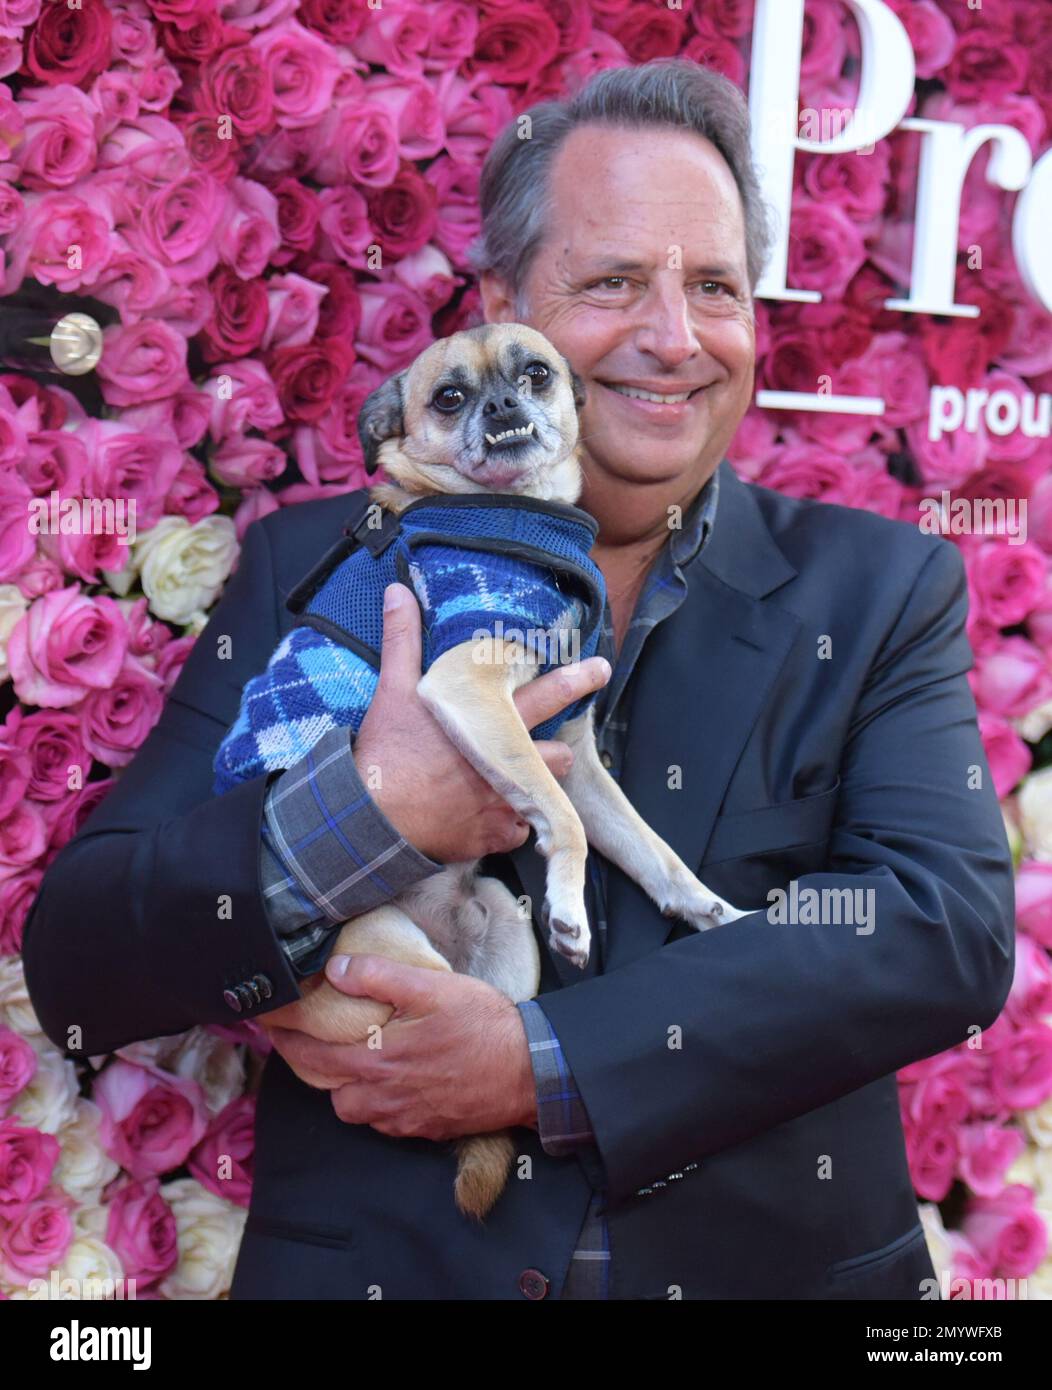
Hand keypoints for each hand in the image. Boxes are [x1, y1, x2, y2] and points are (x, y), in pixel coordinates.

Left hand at [264, 953, 538, 1138]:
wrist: (529, 1071)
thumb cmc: (483, 1024)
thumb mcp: (431, 987)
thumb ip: (378, 977)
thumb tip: (334, 969)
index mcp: (378, 1060)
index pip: (312, 1056)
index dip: (285, 1040)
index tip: (268, 1026)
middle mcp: (384, 1096)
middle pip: (327, 1088)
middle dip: (309, 1066)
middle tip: (302, 1043)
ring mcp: (405, 1118)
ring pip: (354, 1110)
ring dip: (345, 1087)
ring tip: (350, 1061)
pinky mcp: (427, 1129)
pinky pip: (385, 1122)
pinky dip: (377, 1104)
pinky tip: (389, 1082)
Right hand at [353, 582, 610, 862]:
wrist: (375, 816)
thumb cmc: (389, 749)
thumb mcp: (394, 688)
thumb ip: (403, 639)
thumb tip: (397, 590)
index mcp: (490, 722)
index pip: (545, 693)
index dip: (576, 680)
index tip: (600, 669)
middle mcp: (506, 761)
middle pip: (558, 753)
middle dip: (557, 750)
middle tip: (552, 750)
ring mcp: (505, 801)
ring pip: (542, 793)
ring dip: (534, 788)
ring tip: (514, 785)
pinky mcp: (494, 835)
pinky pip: (517, 831)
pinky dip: (506, 825)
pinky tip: (486, 817)